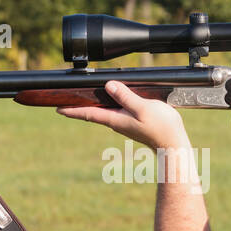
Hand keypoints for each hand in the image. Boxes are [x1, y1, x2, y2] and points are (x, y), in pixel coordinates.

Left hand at [56, 80, 189, 149]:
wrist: (173, 144)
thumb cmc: (161, 127)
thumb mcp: (142, 107)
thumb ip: (125, 96)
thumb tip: (108, 86)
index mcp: (115, 119)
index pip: (88, 113)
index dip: (72, 110)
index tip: (57, 109)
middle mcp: (116, 123)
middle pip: (92, 113)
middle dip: (78, 107)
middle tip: (64, 102)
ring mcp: (124, 124)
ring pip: (103, 112)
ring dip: (91, 106)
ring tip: (81, 98)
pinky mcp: (132, 123)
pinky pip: (114, 112)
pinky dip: (106, 106)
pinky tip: (109, 100)